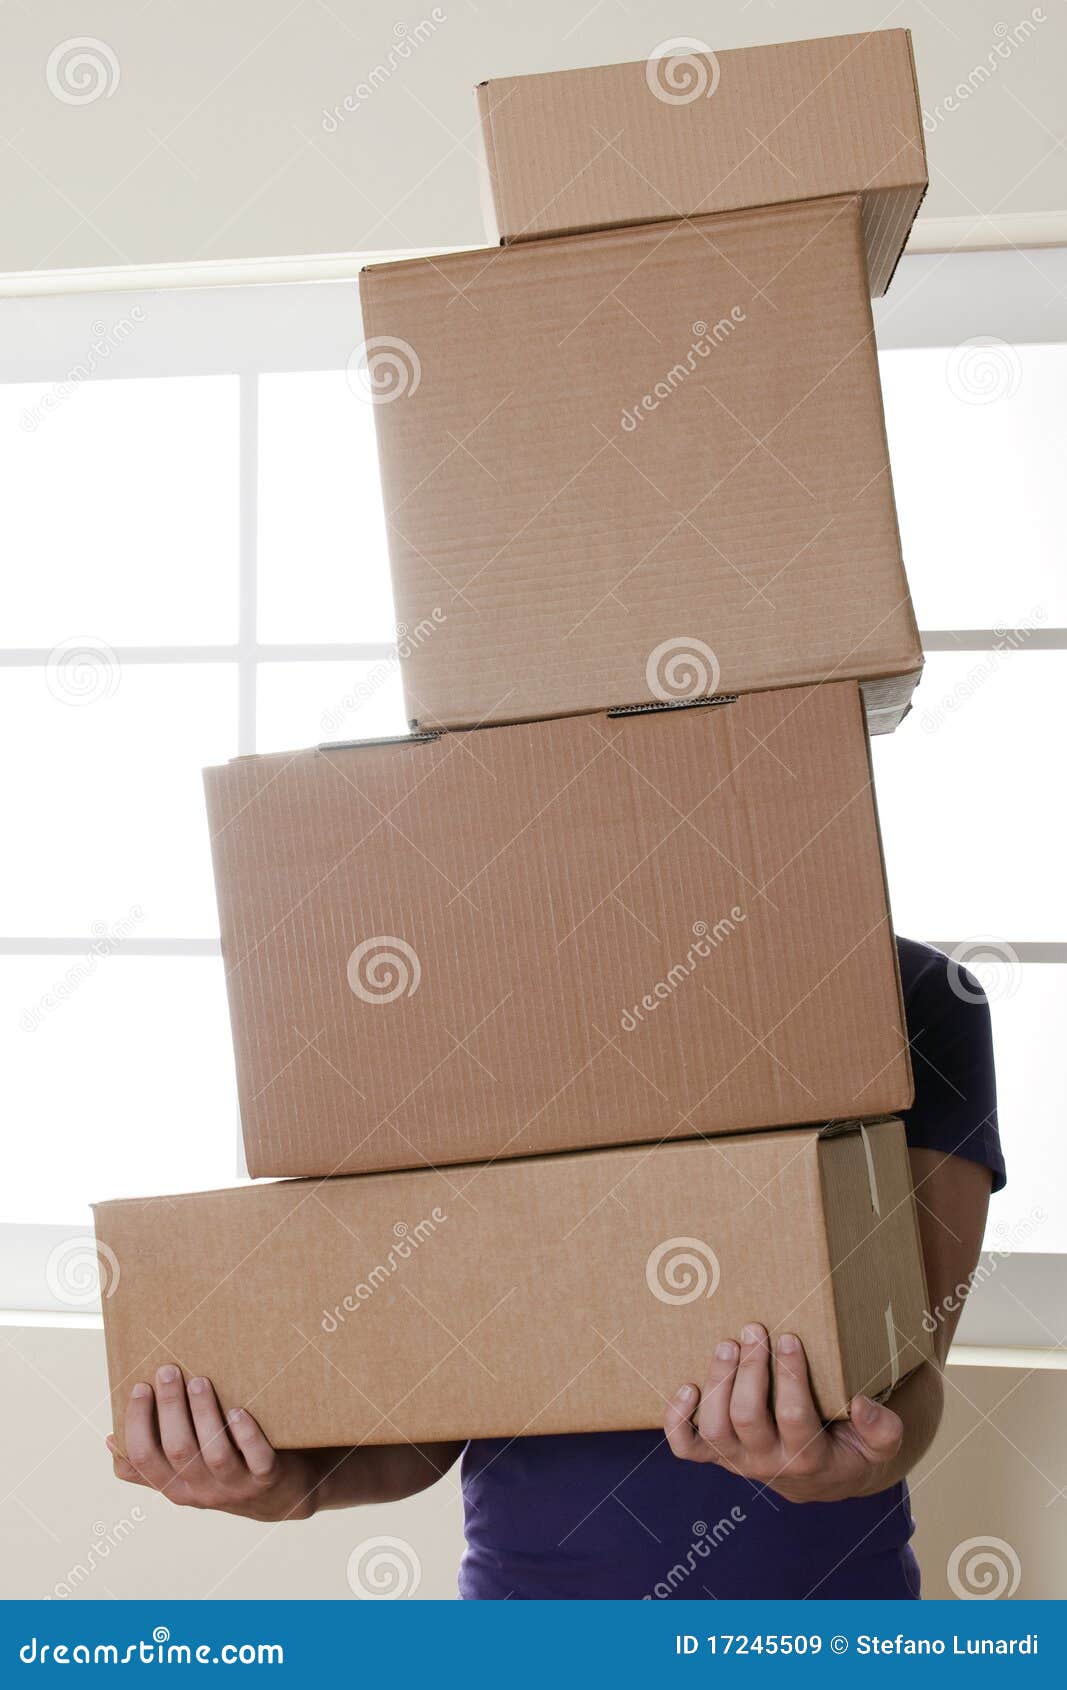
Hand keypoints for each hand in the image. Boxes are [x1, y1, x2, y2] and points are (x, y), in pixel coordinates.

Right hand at [108, 1368, 320, 1520]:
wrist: (279, 1497)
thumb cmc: (223, 1472)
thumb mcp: (183, 1476)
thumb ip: (149, 1463)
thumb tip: (110, 1440)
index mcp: (174, 1487)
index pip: (143, 1458)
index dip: (137, 1423)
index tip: (140, 1386)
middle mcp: (201, 1491)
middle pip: (177, 1450)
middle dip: (170, 1408)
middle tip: (168, 1370)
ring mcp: (235, 1486)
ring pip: (214, 1453)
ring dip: (204, 1414)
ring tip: (200, 1380)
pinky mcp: (267, 1478)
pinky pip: (257, 1458)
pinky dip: (246, 1434)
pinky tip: (238, 1410)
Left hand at [664, 1324, 903, 1503]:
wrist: (825, 1478)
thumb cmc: (852, 1447)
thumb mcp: (880, 1444)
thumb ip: (882, 1428)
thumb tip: (861, 1403)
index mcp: (810, 1459)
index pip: (795, 1418)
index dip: (790, 1376)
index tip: (789, 1338)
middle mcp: (769, 1464)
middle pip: (747, 1419)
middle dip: (749, 1370)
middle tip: (754, 1330)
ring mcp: (738, 1461)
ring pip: (715, 1428)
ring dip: (718, 1381)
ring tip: (728, 1344)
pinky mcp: (717, 1455)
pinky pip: (686, 1446)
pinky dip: (678, 1418)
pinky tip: (687, 1386)